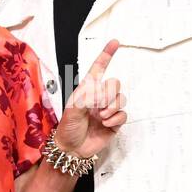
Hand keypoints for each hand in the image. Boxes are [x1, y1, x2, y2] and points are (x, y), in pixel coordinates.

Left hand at [54, 38, 124, 158]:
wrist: (72, 149)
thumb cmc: (67, 127)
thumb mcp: (72, 109)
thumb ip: (88, 97)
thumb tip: (104, 94)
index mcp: (87, 89)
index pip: (98, 68)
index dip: (106, 55)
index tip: (115, 42)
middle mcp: (99, 97)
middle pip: (115, 83)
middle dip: (109, 93)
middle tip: (97, 106)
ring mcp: (108, 109)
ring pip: (121, 99)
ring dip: (111, 107)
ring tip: (100, 116)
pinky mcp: (115, 122)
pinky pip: (123, 114)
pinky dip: (115, 118)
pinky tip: (105, 123)